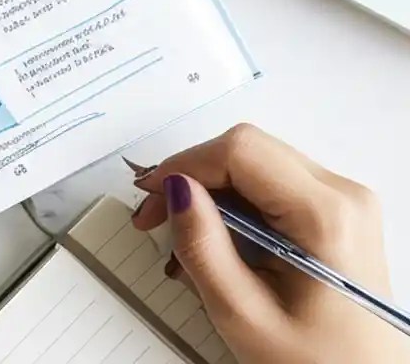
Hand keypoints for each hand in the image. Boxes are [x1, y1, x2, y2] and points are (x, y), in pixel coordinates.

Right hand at [132, 124, 407, 363]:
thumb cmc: (317, 363)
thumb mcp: (243, 315)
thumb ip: (203, 247)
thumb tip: (175, 189)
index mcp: (326, 216)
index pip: (240, 151)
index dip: (184, 165)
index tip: (150, 197)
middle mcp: (343, 196)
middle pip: (247, 150)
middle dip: (192, 176)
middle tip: (155, 217)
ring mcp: (343, 201)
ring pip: (256, 163)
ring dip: (211, 192)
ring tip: (185, 239)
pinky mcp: (336, 212)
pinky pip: (272, 184)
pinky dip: (234, 204)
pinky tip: (219, 242)